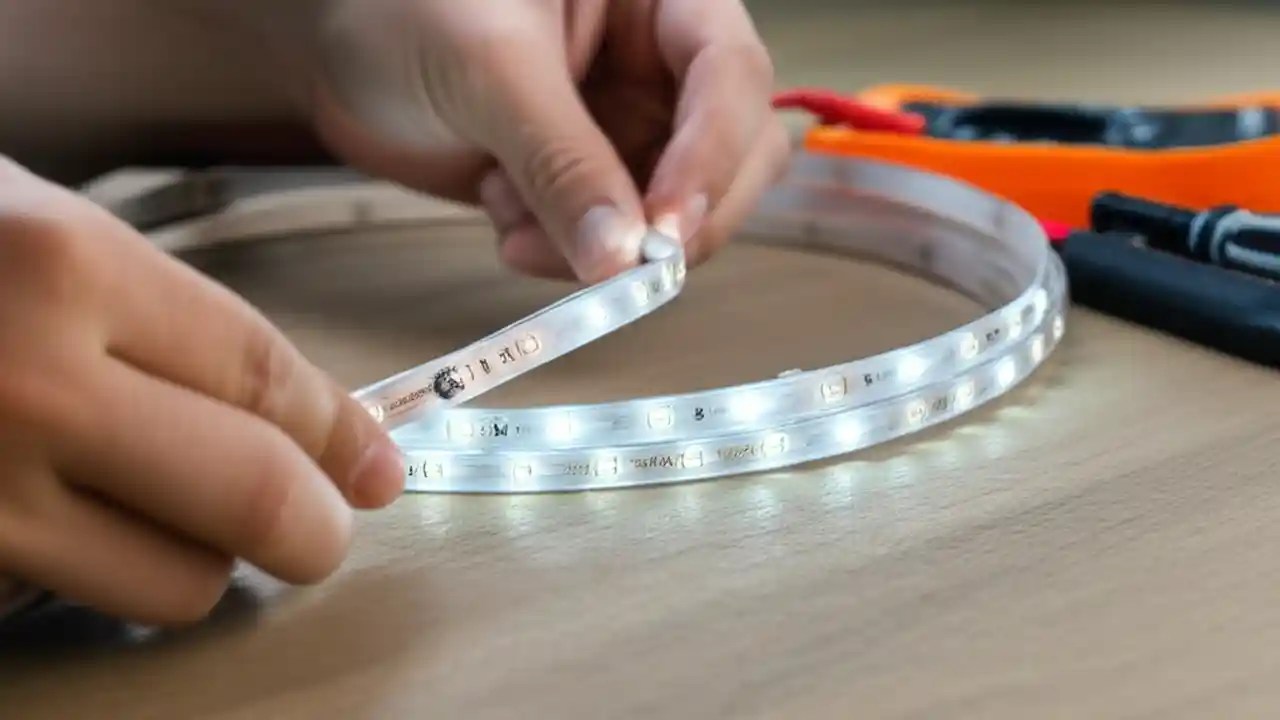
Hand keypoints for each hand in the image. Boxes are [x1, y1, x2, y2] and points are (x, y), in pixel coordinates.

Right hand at [0, 157, 403, 624]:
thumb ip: (176, 327)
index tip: (373, 467)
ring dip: (202, 560)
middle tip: (320, 526)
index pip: (269, 382)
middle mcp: (20, 387)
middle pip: (253, 501)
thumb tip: (307, 420)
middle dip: (313, 526)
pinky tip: (72, 522)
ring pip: (175, 584)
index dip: (343, 436)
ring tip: (166, 513)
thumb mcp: (46, 232)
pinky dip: (99, 575)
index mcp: (64, 271)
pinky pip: (67, 603)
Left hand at [292, 0, 787, 281]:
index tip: (665, 228)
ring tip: (516, 227)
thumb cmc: (401, 7)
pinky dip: (567, 252)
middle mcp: (661, 59)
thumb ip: (559, 160)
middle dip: (676, 217)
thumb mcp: (487, 67)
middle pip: (736, 149)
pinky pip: (617, 240)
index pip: (730, 70)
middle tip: (619, 267)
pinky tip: (504, 220)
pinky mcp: (596, 179)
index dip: (710, 153)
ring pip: (681, 209)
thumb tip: (621, 258)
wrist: (335, 51)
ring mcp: (633, 122)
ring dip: (609, 243)